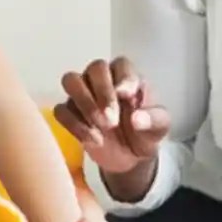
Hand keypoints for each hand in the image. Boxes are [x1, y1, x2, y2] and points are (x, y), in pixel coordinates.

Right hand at [54, 57, 169, 173]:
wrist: (130, 157)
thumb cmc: (145, 132)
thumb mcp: (159, 128)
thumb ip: (153, 120)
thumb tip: (137, 119)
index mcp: (126, 76)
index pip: (121, 65)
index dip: (123, 78)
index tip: (126, 96)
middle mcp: (102, 78)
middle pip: (95, 68)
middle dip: (102, 92)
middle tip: (112, 120)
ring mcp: (83, 93)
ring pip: (71, 81)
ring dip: (84, 102)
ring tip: (102, 127)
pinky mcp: (70, 112)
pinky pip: (61, 110)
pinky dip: (75, 124)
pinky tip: (93, 140)